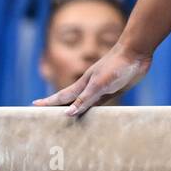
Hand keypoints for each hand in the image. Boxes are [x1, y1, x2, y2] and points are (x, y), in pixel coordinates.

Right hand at [33, 42, 152, 116]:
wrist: (136, 52)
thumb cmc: (117, 66)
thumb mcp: (100, 84)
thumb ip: (85, 99)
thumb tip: (67, 113)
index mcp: (83, 84)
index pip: (62, 97)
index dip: (48, 102)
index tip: (34, 105)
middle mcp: (90, 87)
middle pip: (71, 100)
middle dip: (58, 107)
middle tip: (45, 115)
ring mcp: (102, 88)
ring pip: (85, 103)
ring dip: (76, 110)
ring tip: (66, 118)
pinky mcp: (115, 89)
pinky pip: (101, 103)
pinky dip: (94, 110)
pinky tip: (94, 115)